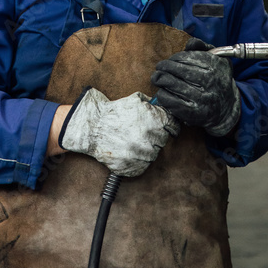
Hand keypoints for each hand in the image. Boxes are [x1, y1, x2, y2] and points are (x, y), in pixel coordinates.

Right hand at [59, 88, 179, 176]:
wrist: (93, 128)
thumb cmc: (115, 112)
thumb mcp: (136, 100)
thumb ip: (154, 104)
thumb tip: (166, 108)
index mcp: (154, 121)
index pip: (173, 126)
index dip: (171, 125)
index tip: (169, 127)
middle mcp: (149, 139)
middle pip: (163, 140)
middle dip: (156, 135)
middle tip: (143, 131)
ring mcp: (141, 154)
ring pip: (154, 154)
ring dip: (147, 148)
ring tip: (133, 140)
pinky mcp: (133, 167)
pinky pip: (143, 166)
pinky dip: (139, 159)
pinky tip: (129, 150)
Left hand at [151, 37, 240, 136]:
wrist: (227, 108)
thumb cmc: (217, 79)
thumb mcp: (217, 60)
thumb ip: (203, 48)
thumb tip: (190, 43)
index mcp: (215, 65)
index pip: (187, 57)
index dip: (175, 57)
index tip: (170, 59)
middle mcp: (210, 81)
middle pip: (179, 70)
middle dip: (165, 67)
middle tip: (159, 67)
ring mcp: (201, 98)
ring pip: (172, 84)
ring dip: (160, 79)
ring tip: (157, 77)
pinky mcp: (193, 112)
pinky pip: (171, 101)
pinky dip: (162, 94)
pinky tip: (162, 91)